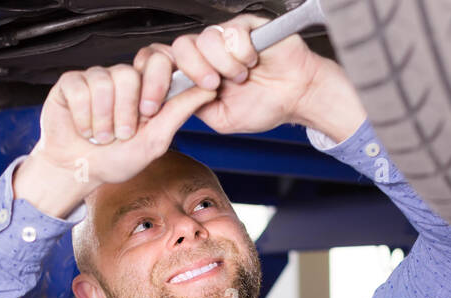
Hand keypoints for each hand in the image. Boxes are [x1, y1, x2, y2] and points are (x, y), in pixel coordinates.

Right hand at [13, 64, 216, 217]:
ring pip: (104, 81)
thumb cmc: (116, 160)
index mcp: (145, 88)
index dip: (156, 82)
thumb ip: (179, 112)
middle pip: (129, 74)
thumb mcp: (155, 141)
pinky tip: (84, 129)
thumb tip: (209, 89)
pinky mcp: (71, 83)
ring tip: (102, 136)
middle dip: (126, 111)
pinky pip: (80, 88)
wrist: (79, 172)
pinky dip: (83, 116)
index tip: (150, 112)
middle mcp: (121, 78)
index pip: (158, 60)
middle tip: (122, 135)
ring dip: (103, 119)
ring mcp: (95, 78)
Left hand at [132, 14, 365, 141]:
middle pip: (179, 47)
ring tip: (241, 76)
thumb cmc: (263, 105)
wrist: (297, 96)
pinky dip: (241, 52)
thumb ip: (192, 107)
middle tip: (213, 85)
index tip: (155, 103)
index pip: (161, 61)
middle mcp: (206, 53)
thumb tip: (168, 99)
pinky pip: (231, 32)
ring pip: (205, 39)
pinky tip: (251, 61)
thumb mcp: (219, 119)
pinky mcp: (245, 26)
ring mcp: (224, 38)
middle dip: (193, 71)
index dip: (154, 78)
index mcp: (195, 73)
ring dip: (223, 64)